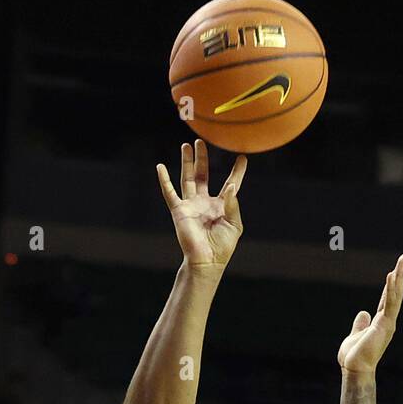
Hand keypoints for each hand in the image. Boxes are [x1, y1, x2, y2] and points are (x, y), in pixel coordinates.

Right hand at [157, 140, 246, 267]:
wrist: (206, 261)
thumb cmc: (222, 246)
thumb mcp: (234, 224)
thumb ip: (233, 204)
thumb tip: (230, 185)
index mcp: (221, 206)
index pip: (230, 183)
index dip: (237, 171)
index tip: (242, 157)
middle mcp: (205, 202)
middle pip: (203, 174)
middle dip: (203, 158)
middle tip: (202, 141)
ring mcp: (191, 205)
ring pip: (187, 178)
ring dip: (187, 162)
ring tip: (187, 145)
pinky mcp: (179, 211)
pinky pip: (170, 193)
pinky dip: (164, 180)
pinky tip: (160, 167)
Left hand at [338, 254, 402, 375]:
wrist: (354, 369)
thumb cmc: (354, 357)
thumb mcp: (355, 335)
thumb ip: (360, 324)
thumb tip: (363, 313)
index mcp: (380, 323)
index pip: (388, 299)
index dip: (391, 285)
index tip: (394, 271)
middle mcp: (387, 321)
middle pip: (395, 294)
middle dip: (400, 275)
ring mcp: (387, 323)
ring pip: (395, 296)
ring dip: (399, 277)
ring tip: (402, 260)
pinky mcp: (384, 325)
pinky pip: (390, 303)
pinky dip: (392, 289)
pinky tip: (392, 275)